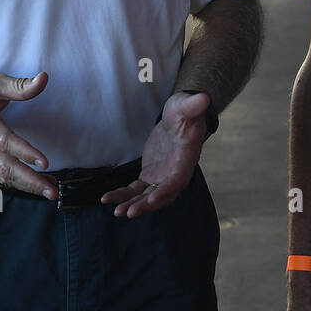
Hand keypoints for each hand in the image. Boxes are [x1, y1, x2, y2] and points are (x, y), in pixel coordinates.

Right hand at [0, 72, 55, 199]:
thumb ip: (20, 85)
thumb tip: (43, 79)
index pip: (4, 140)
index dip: (24, 152)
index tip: (44, 162)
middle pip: (4, 166)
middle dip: (30, 181)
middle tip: (52, 192)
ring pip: (1, 175)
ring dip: (26, 186)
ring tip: (49, 191)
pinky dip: (16, 182)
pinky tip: (34, 184)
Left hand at [102, 90, 211, 217]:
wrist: (178, 117)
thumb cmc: (184, 111)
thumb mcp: (186, 106)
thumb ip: (192, 105)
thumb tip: (203, 98)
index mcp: (186, 160)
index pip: (177, 181)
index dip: (165, 191)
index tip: (151, 200)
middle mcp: (175, 173)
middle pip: (161, 196)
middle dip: (145, 205)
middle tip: (127, 212)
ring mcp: (162, 177)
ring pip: (147, 196)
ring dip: (132, 204)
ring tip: (116, 211)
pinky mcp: (150, 175)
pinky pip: (136, 190)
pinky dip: (123, 195)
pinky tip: (107, 199)